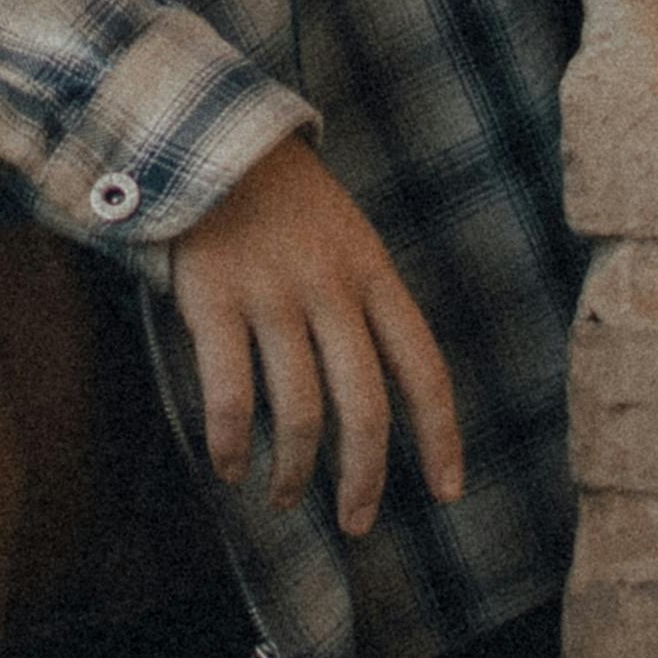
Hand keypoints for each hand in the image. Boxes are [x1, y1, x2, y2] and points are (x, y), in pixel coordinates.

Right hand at [167, 133, 463, 536]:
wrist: (208, 136)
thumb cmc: (282, 200)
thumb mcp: (349, 237)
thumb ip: (364, 303)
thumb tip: (379, 394)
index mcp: (374, 274)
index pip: (425, 370)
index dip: (441, 438)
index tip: (449, 491)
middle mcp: (331, 290)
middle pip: (365, 407)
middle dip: (365, 478)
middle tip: (357, 521)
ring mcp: (273, 296)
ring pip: (300, 412)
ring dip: (295, 472)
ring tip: (284, 501)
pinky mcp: (214, 301)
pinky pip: (231, 393)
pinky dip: (232, 442)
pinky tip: (230, 467)